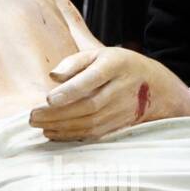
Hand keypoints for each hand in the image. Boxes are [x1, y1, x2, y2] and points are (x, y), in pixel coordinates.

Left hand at [29, 48, 189, 141]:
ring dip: (62, 127)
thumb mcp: (99, 54)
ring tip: (39, 125)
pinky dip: (71, 136)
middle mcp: (120, 89)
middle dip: (58, 114)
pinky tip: (53, 133)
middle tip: (33, 116)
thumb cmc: (118, 66)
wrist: (156, 87)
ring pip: (90, 123)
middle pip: (88, 106)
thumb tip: (52, 76)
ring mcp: (122, 111)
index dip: (70, 91)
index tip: (49, 99)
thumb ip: (74, 62)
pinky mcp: (118, 126)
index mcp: (115, 66)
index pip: (92, 80)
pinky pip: (93, 134)